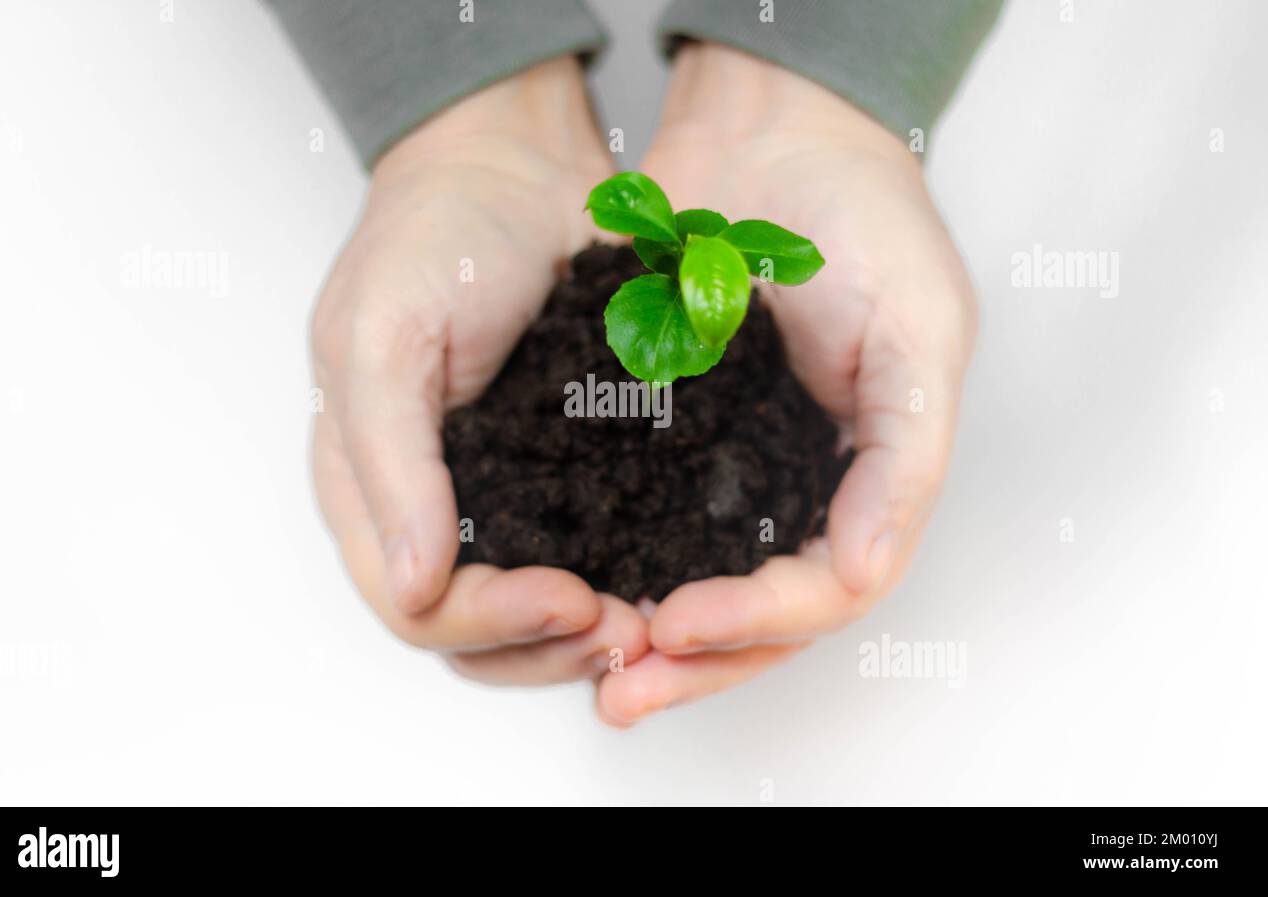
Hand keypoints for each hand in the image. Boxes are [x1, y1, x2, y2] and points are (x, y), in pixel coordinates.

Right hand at [311, 58, 647, 685]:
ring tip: (654, 620)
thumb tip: (412, 586)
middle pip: (477, 632)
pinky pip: (591, 551)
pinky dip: (627, 578)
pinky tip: (672, 578)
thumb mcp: (384, 337)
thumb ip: (391, 464)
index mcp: (371, 488)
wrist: (517, 166)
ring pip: (534, 612)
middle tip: (627, 627)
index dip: (490, 622)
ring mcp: (506, 496)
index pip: (416, 607)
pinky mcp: (569, 471)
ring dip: (590, 632)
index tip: (569, 599)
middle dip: (548, 645)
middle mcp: (436, 509)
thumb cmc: (432, 235)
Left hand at [596, 44, 977, 724]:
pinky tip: (561, 589)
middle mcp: (798, 488)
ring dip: (644, 635)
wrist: (769, 131)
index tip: (682, 620)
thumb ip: (905, 454)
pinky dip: (607, 561)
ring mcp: (729, 466)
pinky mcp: (664, 434)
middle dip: (692, 661)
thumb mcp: (919, 327)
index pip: (825, 589)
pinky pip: (635, 516)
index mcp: (868, 477)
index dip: (759, 620)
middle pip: (754, 614)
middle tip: (624, 690)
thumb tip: (867, 570)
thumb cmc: (863, 216)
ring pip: (691, 582)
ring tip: (588, 667)